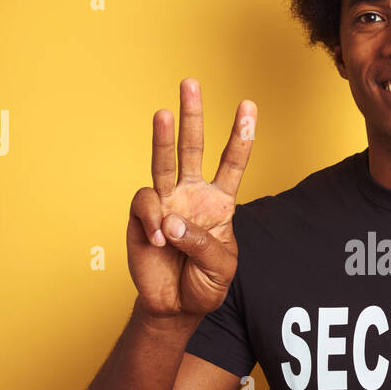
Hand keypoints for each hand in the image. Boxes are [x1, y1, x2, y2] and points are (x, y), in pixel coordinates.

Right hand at [127, 78, 254, 318]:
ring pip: (163, 161)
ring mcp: (165, 203)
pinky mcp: (141, 217)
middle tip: (190, 82)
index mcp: (220, 203)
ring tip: (163, 113)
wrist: (174, 307)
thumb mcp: (220, 268)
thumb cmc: (204, 285)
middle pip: (194, 148)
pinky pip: (145, 204)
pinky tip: (157, 240)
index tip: (248, 106)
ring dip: (163, 136)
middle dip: (193, 115)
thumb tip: (171, 221)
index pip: (232, 163)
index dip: (240, 136)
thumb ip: (203, 244)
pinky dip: (151, 220)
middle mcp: (191, 195)